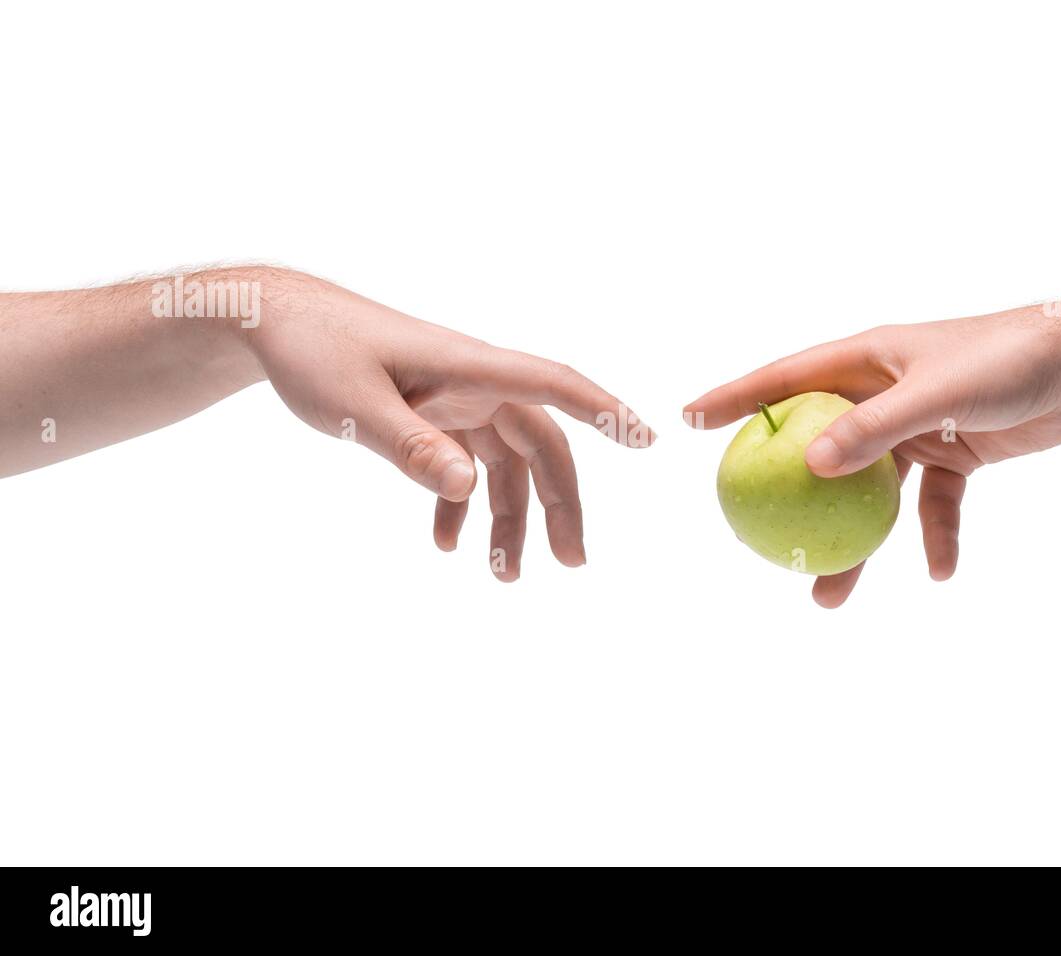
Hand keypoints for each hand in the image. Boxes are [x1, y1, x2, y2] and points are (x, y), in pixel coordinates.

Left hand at [250, 272, 653, 578]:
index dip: (604, 412)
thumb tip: (469, 490)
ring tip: (506, 577)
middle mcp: (475, 382)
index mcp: (469, 367)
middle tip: (571, 563)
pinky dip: (461, 506)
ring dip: (510, 518)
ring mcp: (456, 399)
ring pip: (505, 464)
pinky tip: (447, 544)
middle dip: (558, 504)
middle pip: (539, 444)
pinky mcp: (432, 414)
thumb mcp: (356, 405)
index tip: (648, 440)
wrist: (274, 323)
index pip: (553, 385)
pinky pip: (465, 465)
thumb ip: (412, 447)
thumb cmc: (315, 350)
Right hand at [684, 308, 1060, 605]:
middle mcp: (882, 392)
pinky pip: (930, 505)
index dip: (735, 400)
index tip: (689, 420)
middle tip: (755, 535)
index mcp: (867, 360)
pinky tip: (940, 572)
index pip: (786, 379)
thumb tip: (809, 465)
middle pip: (818, 448)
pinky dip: (933, 536)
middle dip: (787, 493)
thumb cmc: (1008, 359)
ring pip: (869, 491)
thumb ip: (873, 428)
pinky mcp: (954, 453)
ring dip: (855, 541)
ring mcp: (916, 426)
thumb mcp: (935, 394)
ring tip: (830, 592)